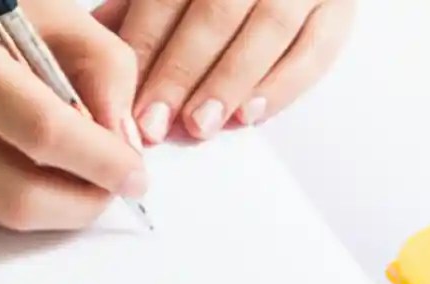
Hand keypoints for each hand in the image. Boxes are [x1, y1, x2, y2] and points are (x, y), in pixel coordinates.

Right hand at [0, 0, 146, 231]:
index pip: (41, 133)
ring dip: (55, 202)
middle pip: (19, 197)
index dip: (100, 161)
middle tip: (114, 183)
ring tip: (75, 166)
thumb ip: (101, 66)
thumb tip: (123, 139)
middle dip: (82, 201)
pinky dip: (17, 195)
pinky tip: (19, 160)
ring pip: (3, 215)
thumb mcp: (42, 12)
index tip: (135, 170)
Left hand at [94, 0, 355, 143]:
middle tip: (153, 124)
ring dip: (229, 82)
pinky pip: (320, 46)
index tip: (122, 98)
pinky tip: (250, 115)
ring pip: (269, 27)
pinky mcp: (341, 5)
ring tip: (198, 126)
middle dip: (180, 72)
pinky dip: (284, 84)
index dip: (144, 47)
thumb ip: (133, 15)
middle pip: (217, 10)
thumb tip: (88, 62)